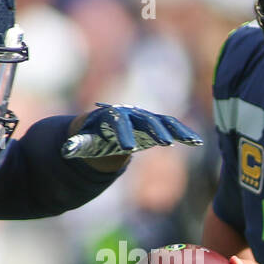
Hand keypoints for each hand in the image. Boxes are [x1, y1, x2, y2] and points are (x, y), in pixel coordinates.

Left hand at [63, 104, 202, 159]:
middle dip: (155, 130)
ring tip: (191, 141)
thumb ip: (77, 145)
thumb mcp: (84, 142)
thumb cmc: (93, 135)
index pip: (118, 124)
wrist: (106, 126)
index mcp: (112, 116)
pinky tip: (197, 142)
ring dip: (177, 131)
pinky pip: (173, 127)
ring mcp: (147, 118)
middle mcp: (132, 114)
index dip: (123, 135)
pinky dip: (184, 133)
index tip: (128, 148)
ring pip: (164, 122)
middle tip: (165, 143)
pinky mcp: (158, 125)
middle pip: (145, 120)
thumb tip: (65, 150)